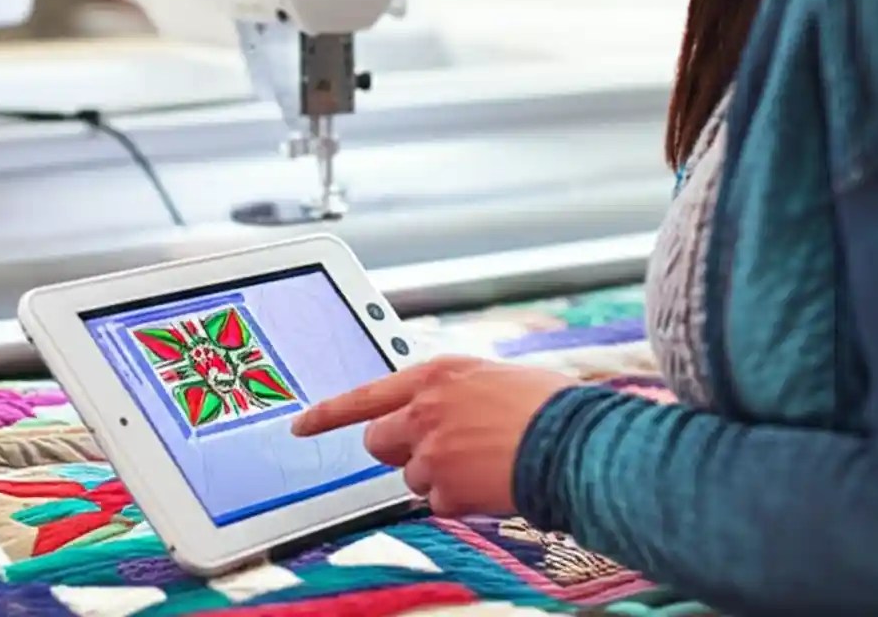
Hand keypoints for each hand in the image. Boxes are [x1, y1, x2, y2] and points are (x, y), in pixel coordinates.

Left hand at [292, 356, 574, 515]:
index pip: (366, 395)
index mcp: (437, 374)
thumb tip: (439, 413)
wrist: (576, 442)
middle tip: (436, 453)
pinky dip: (460, 501)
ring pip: (411, 476)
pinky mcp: (443, 489)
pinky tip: (491, 483)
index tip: (301, 425)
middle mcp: (425, 409)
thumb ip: (456, 392)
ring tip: (486, 464)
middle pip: (378, 441)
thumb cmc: (550, 407)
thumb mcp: (495, 378)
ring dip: (440, 478)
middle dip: (399, 451)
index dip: (328, 413)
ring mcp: (431, 450)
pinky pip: (436, 503)